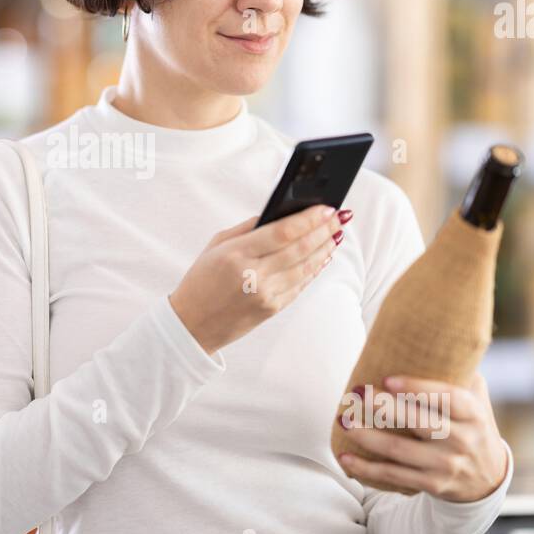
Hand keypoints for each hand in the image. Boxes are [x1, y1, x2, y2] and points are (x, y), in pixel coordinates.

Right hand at [169, 204, 347, 354]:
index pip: (283, 232)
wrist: (192, 325)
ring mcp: (266, 295)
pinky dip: (315, 269)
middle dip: (325, 231)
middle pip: (300, 248)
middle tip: (341, 218)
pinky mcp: (272, 309)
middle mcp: (253, 275)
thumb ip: (247, 228)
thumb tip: (280, 214)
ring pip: (306, 268)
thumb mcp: (215, 246)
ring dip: (325, 249)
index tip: (327, 208)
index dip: (309, 219)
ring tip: (337, 235)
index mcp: (236, 254)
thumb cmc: (201, 280)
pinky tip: (323, 257)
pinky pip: (300, 285)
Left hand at [338, 371, 508, 502]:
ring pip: (399, 451)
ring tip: (343, 420)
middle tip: (356, 393)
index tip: (387, 379)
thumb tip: (423, 333)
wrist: (488, 477)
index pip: (447, 398)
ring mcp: (446, 465)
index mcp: (473, 413)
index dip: (417, 388)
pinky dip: (367, 468)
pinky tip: (345, 457)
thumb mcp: (476, 397)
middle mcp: (462, 440)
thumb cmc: (472, 425)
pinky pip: (394, 476)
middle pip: (418, 422)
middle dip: (383, 407)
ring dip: (367, 437)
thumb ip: (458, 370)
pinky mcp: (432, 484)